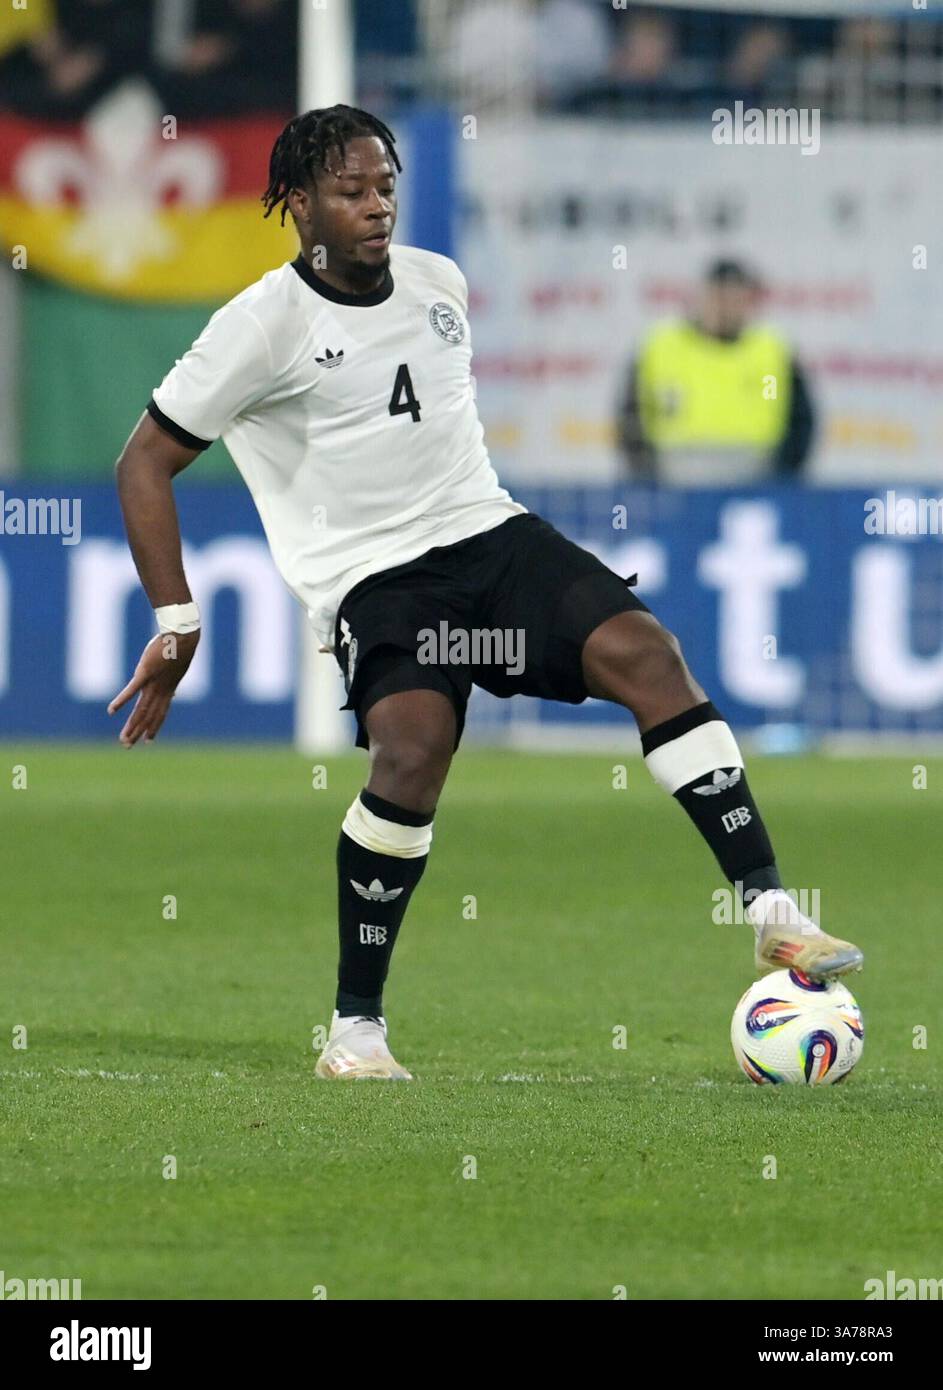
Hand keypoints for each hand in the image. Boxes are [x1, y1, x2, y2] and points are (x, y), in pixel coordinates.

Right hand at [107, 630, 199, 746]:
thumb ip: (171, 682)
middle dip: (138, 732)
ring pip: (140, 709)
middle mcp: (160, 690)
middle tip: (127, 746)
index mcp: (168, 689)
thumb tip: (173, 693)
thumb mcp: (177, 669)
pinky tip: (111, 711)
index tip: (149, 741)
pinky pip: (131, 690)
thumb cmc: (180, 648)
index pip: (160, 713)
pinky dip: (121, 701)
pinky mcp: (145, 672)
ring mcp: (152, 682)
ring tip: (123, 739)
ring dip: (131, 725)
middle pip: (148, 716)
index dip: (154, 728)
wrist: (184, 637)